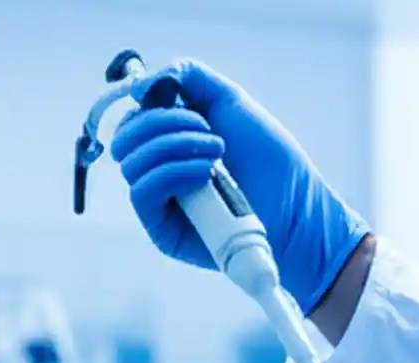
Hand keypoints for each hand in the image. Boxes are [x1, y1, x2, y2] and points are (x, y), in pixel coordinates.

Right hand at [109, 59, 370, 313]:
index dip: (149, 105)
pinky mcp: (160, 229)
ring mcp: (157, 201)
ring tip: (217, 154)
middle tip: (207, 131)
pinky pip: (142, 192)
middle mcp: (157, 169)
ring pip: (132, 164)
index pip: (131, 120)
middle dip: (163, 124)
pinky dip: (172, 173)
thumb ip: (187, 76)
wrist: (294, 204)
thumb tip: (137, 83)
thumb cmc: (267, 157)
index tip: (182, 100)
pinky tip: (206, 174)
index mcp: (167, 140)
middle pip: (124, 139)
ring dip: (176, 148)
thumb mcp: (228, 100)